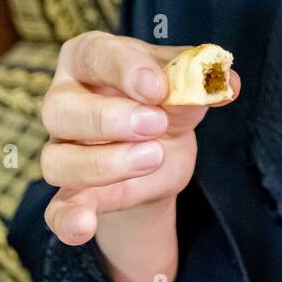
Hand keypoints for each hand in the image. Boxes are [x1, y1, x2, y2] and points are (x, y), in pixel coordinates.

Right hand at [38, 31, 239, 249]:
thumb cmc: (164, 102)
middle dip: (109, 119)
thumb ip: (198, 80)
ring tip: (153, 158)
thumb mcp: (183, 86)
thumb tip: (224, 81)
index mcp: (89, 58)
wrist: (159, 149)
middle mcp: (63, 100)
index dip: (126, 70)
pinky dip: (68, 219)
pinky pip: (56, 210)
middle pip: (61, 109)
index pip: (95, 55)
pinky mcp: (71, 191)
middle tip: (157, 124)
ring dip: (104, 165)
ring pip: (59, 160)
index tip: (157, 87)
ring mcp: (62, 148)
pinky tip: (84, 226)